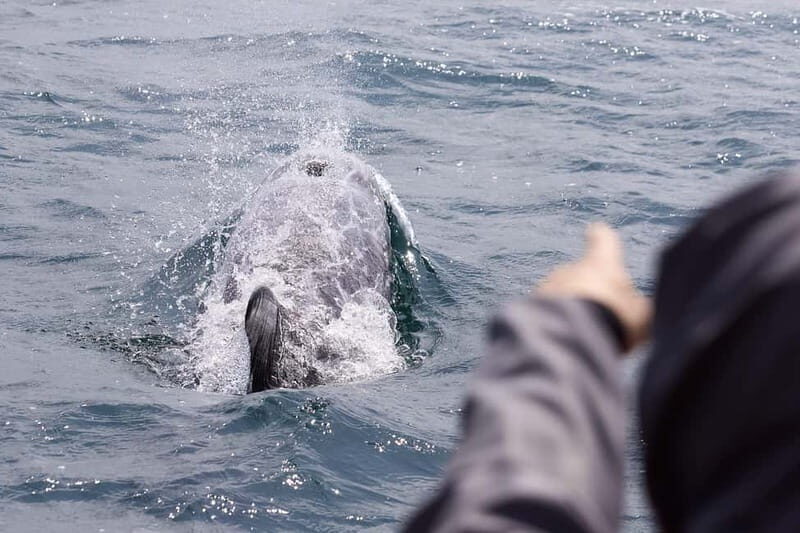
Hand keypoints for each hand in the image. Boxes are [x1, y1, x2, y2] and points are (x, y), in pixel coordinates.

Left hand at [536, 223, 651, 351]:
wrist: (570, 338)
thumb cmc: (612, 319)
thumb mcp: (640, 315)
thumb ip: (639, 308)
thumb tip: (639, 309)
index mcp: (601, 263)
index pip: (602, 240)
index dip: (602, 237)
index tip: (597, 230)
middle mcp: (570, 269)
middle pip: (581, 275)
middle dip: (588, 291)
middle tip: (601, 317)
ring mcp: (547, 286)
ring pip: (562, 295)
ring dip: (570, 310)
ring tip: (584, 334)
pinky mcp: (531, 306)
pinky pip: (546, 312)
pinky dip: (555, 322)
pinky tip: (565, 340)